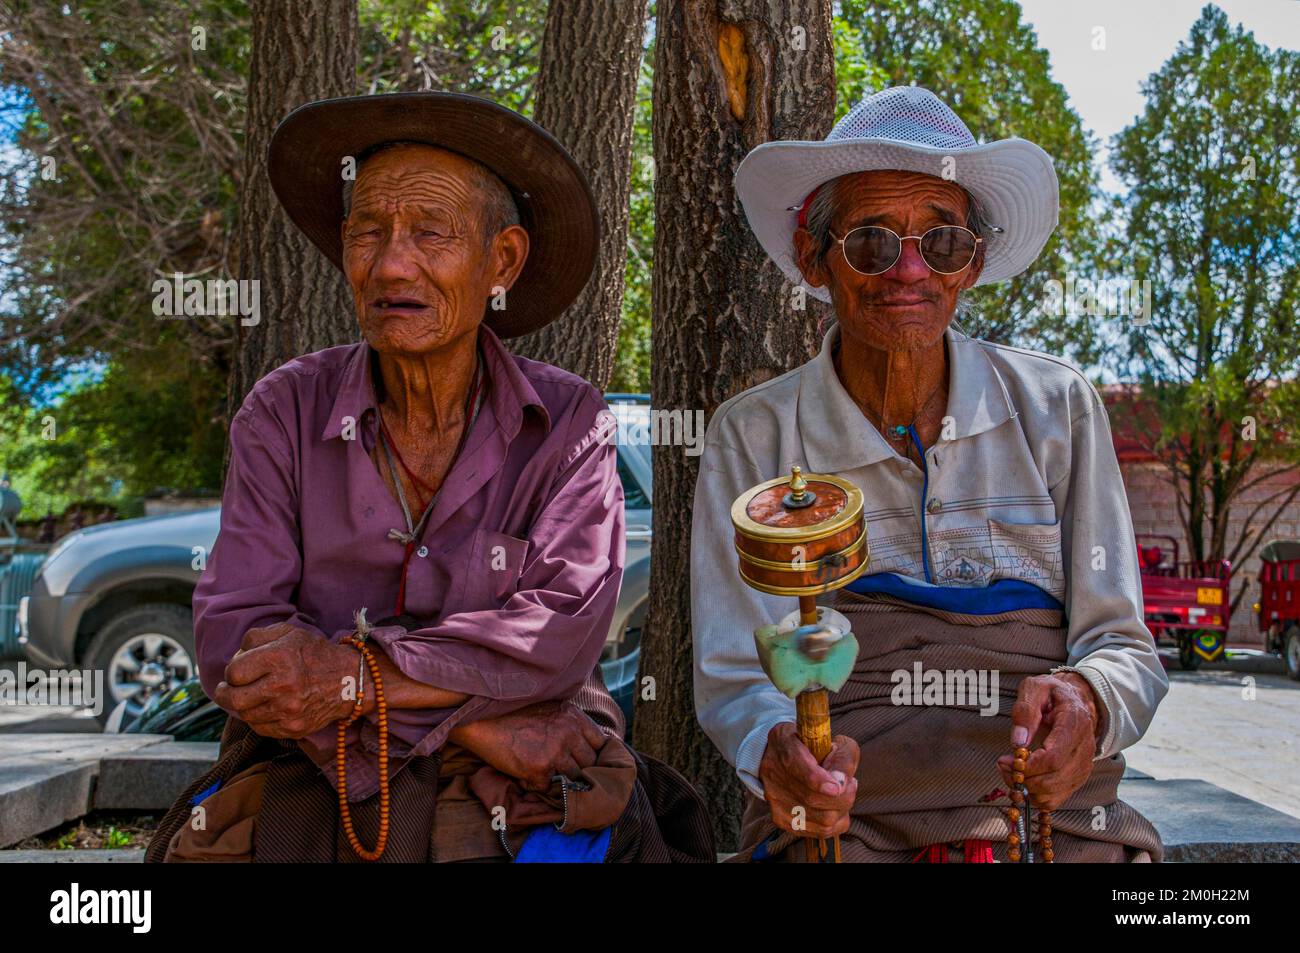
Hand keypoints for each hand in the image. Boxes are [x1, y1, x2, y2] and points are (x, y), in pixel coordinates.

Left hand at [214, 622, 357, 738]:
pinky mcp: (293, 728)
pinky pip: (260, 728)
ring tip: (249, 697)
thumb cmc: (315, 654)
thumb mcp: (289, 633)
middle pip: (233, 698)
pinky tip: (265, 708)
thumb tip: (235, 656)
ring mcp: (288, 710)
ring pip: (245, 715)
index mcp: (279, 657)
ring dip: (242, 706)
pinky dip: (257, 718)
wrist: (350, 680)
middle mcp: (283, 685)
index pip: (234, 671)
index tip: (238, 670)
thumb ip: (257, 637)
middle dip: (225, 694)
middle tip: (227, 690)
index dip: (232, 670)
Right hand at [449, 700, 606, 792]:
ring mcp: (555, 752)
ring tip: (542, 772)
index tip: (584, 760)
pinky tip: (525, 774)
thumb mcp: (549, 707)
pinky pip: (547, 787)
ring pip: (572, 778)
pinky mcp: (539, 769)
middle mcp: (569, 734)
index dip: (592, 753)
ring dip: (559, 779)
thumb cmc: (511, 711)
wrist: (481, 717)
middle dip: (578, 768)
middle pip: (589, 763)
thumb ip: (568, 722)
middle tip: (562, 770)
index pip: (600, 743)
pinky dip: (537, 785)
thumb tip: (582, 744)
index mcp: (573, 717)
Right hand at [757, 722, 858, 838]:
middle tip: (851, 784)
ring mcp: (775, 798)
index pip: (795, 763)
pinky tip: (836, 807)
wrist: (780, 756)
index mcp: (783, 741)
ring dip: (842, 809)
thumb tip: (843, 781)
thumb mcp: (830, 738)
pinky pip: (819, 831)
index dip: (818, 780)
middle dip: (843, 796)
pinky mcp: (781, 818)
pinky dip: (836, 821)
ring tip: (844, 794)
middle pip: (812, 797)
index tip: (838, 786)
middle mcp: (773, 771)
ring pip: (820, 819)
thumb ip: (842, 755)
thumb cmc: (811, 745)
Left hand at [997, 672, 1101, 810]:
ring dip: (1026, 789)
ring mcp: (1083, 765)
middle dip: (1023, 778)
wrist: (1074, 700)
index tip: (1006, 760)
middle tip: (1002, 765)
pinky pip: (1056, 799)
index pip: (1054, 757)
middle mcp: (1085, 748)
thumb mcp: (1034, 689)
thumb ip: (1025, 711)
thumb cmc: (1051, 694)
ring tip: (1009, 772)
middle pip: (1054, 778)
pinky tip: (1023, 783)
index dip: (1029, 765)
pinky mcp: (1077, 778)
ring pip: (1054, 793)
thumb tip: (1018, 741)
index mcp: (1075, 722)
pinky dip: (1035, 797)